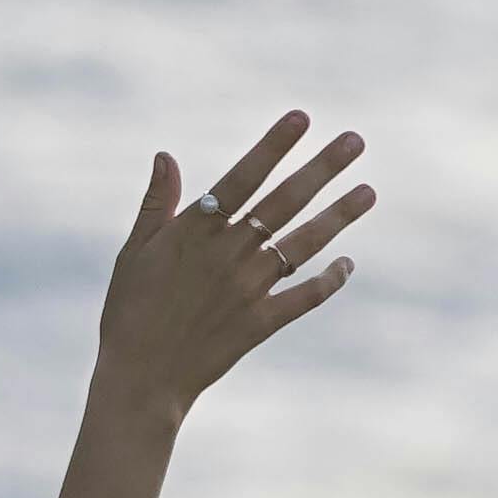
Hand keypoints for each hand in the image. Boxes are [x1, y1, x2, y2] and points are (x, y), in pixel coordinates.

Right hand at [93, 115, 369, 427]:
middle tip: (355, 141)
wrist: (140, 379)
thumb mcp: (133, 253)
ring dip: (339, 216)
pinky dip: (329, 281)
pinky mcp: (260, 323)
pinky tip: (348, 263)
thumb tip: (166, 155)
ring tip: (369, 191)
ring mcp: (249, 289)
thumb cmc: (129, 312)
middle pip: (285, 202)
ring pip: (303, 243)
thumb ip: (156, 204)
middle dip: (322, 168)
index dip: (273, 146)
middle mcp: (229, 254)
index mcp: (195, 232)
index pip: (243, 177)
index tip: (302, 118)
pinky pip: (303, 297)